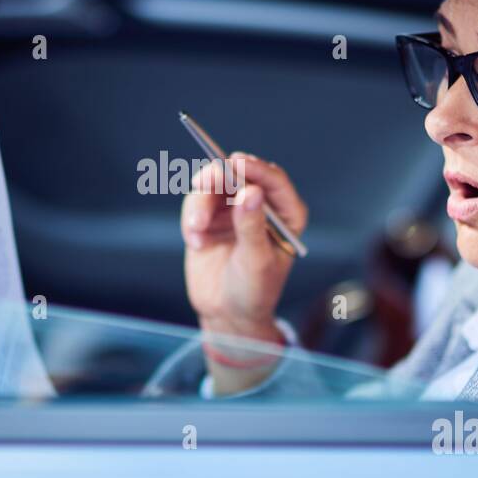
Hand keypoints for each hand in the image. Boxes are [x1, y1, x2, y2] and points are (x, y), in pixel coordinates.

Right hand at [181, 153, 307, 392]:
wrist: (227, 313)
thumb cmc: (254, 291)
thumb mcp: (256, 262)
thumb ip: (252, 226)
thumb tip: (250, 192)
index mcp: (286, 214)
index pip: (273, 180)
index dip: (255, 168)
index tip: (235, 163)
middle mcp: (261, 205)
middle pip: (238, 173)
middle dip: (218, 178)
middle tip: (204, 184)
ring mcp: (233, 208)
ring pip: (212, 184)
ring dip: (199, 204)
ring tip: (196, 232)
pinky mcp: (209, 216)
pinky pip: (195, 202)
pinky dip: (190, 219)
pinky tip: (196, 243)